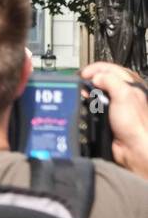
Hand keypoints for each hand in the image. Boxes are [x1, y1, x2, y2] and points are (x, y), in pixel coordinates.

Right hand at [82, 62, 147, 179]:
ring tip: (82, 95)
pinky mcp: (107, 115)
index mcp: (131, 85)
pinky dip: (87, 104)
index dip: (95, 68)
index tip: (83, 74)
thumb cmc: (136, 125)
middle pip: (101, 78)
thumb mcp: (124, 95)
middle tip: (81, 84)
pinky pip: (93, 105)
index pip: (110, 68)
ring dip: (87, 93)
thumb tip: (95, 77)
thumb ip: (110, 80)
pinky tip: (85, 105)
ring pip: (96, 92)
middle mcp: (123, 93)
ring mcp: (114, 104)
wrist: (133, 149)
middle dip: (89, 80)